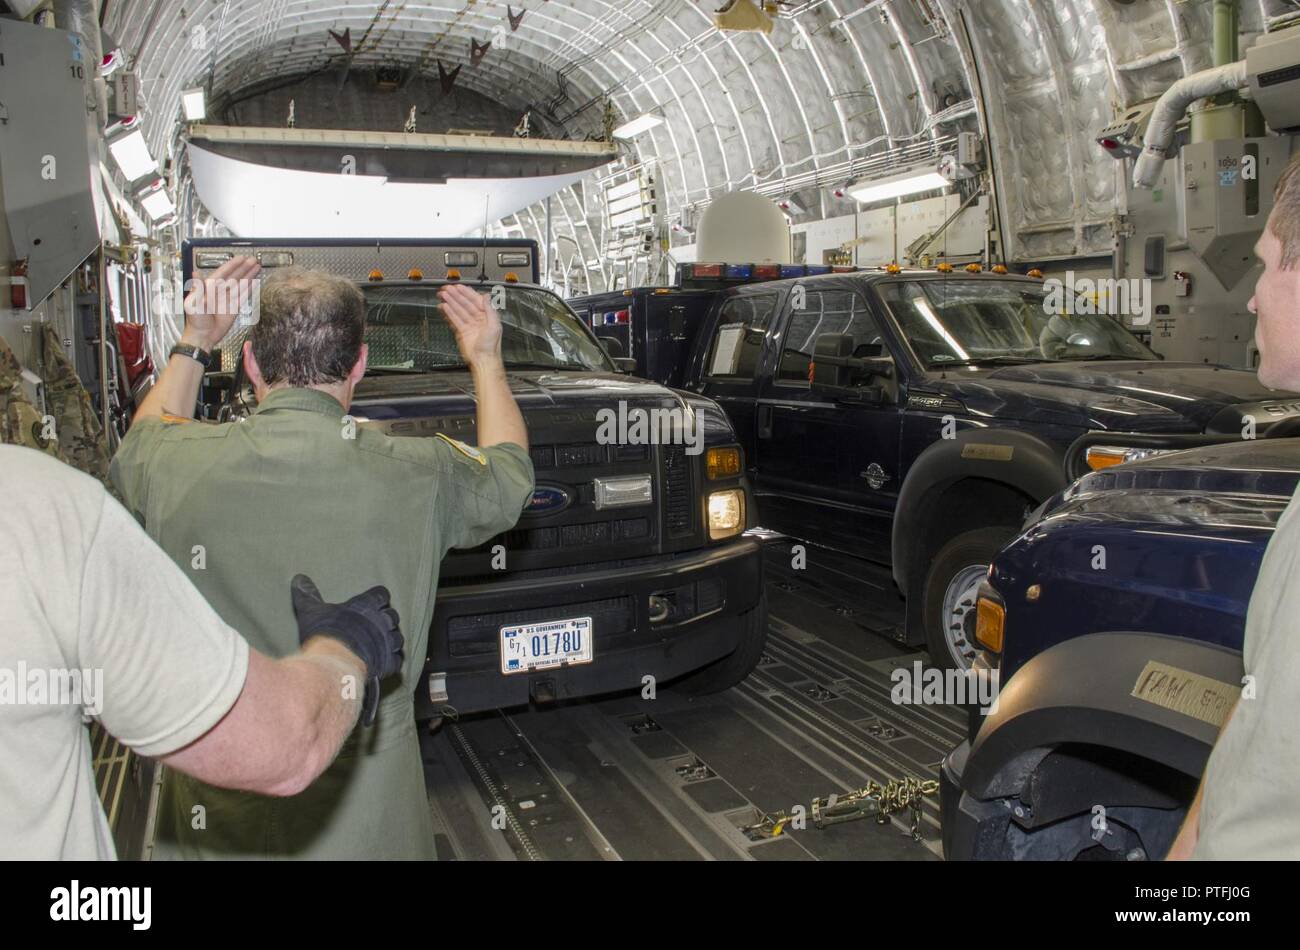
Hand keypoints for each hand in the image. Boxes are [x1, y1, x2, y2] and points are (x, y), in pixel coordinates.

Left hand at [182, 255, 261, 350]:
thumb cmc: (195, 321)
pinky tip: (255, 282)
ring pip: (240, 284)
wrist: (203, 336)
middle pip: (234, 276)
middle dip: (243, 268)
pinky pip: (243, 296)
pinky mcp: (234, 308)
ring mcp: (227, 299)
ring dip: (248, 276)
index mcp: (209, 288)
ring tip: (257, 267)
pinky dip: (249, 289)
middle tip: (253, 260)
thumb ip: (197, 288)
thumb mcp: (193, 303)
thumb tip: (195, 273)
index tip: (240, 258)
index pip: (223, 273)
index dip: (232, 265)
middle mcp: (219, 292)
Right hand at [289, 574, 403, 726]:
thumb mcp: (312, 610)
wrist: (336, 662)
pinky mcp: (388, 662)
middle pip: (393, 616)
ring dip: (391, 641)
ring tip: (380, 646)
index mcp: (366, 605)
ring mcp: (387, 642)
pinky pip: (397, 661)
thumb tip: (298, 577)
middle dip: (386, 620)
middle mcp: (381, 621)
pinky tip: (383, 664)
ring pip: (398, 638)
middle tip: (375, 627)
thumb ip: (307, 594)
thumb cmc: (325, 633)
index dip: (378, 599)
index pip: (381, 594)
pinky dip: (391, 662)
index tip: (372, 604)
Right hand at [438, 283, 502, 370]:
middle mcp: (478, 319)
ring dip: (450, 302)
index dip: (466, 293)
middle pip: (465, 304)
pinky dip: (449, 313)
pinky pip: (454, 320)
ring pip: (458, 310)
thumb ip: (490, 310)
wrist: (483, 361)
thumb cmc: (491, 347)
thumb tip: (486, 296)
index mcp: (487, 316)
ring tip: (442, 295)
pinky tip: (444, 307)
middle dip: (455, 296)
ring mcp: (469, 325)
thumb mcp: (494, 325)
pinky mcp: (462, 332)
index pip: (475, 301)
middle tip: (446, 289)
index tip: (458, 287)